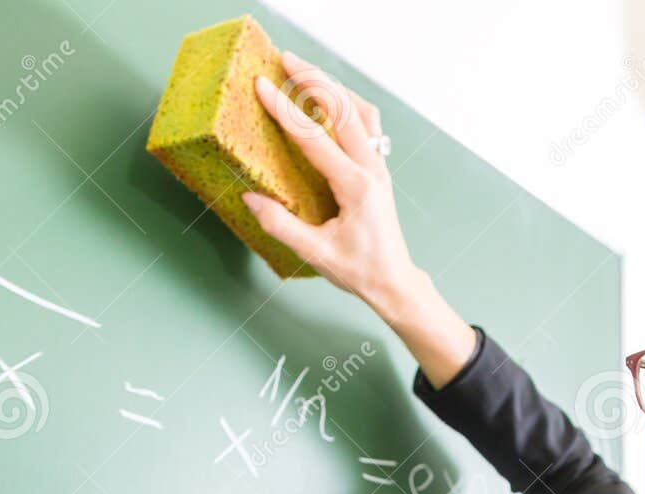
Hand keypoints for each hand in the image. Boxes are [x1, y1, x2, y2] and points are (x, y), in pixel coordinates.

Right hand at [243, 50, 420, 315]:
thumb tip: (250, 198)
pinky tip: (329, 99)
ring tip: (305, 72)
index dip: (285, 110)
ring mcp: (379, 167)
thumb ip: (281, 225)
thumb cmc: (359, 271)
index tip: (263, 86)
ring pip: (360, 111)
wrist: (394, 282)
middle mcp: (371, 170)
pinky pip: (367, 124)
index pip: (314, 139)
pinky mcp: (379, 170)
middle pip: (343, 109)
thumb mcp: (315, 254)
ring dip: (333, 87)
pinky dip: (347, 103)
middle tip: (285, 60)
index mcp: (355, 187)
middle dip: (313, 80)